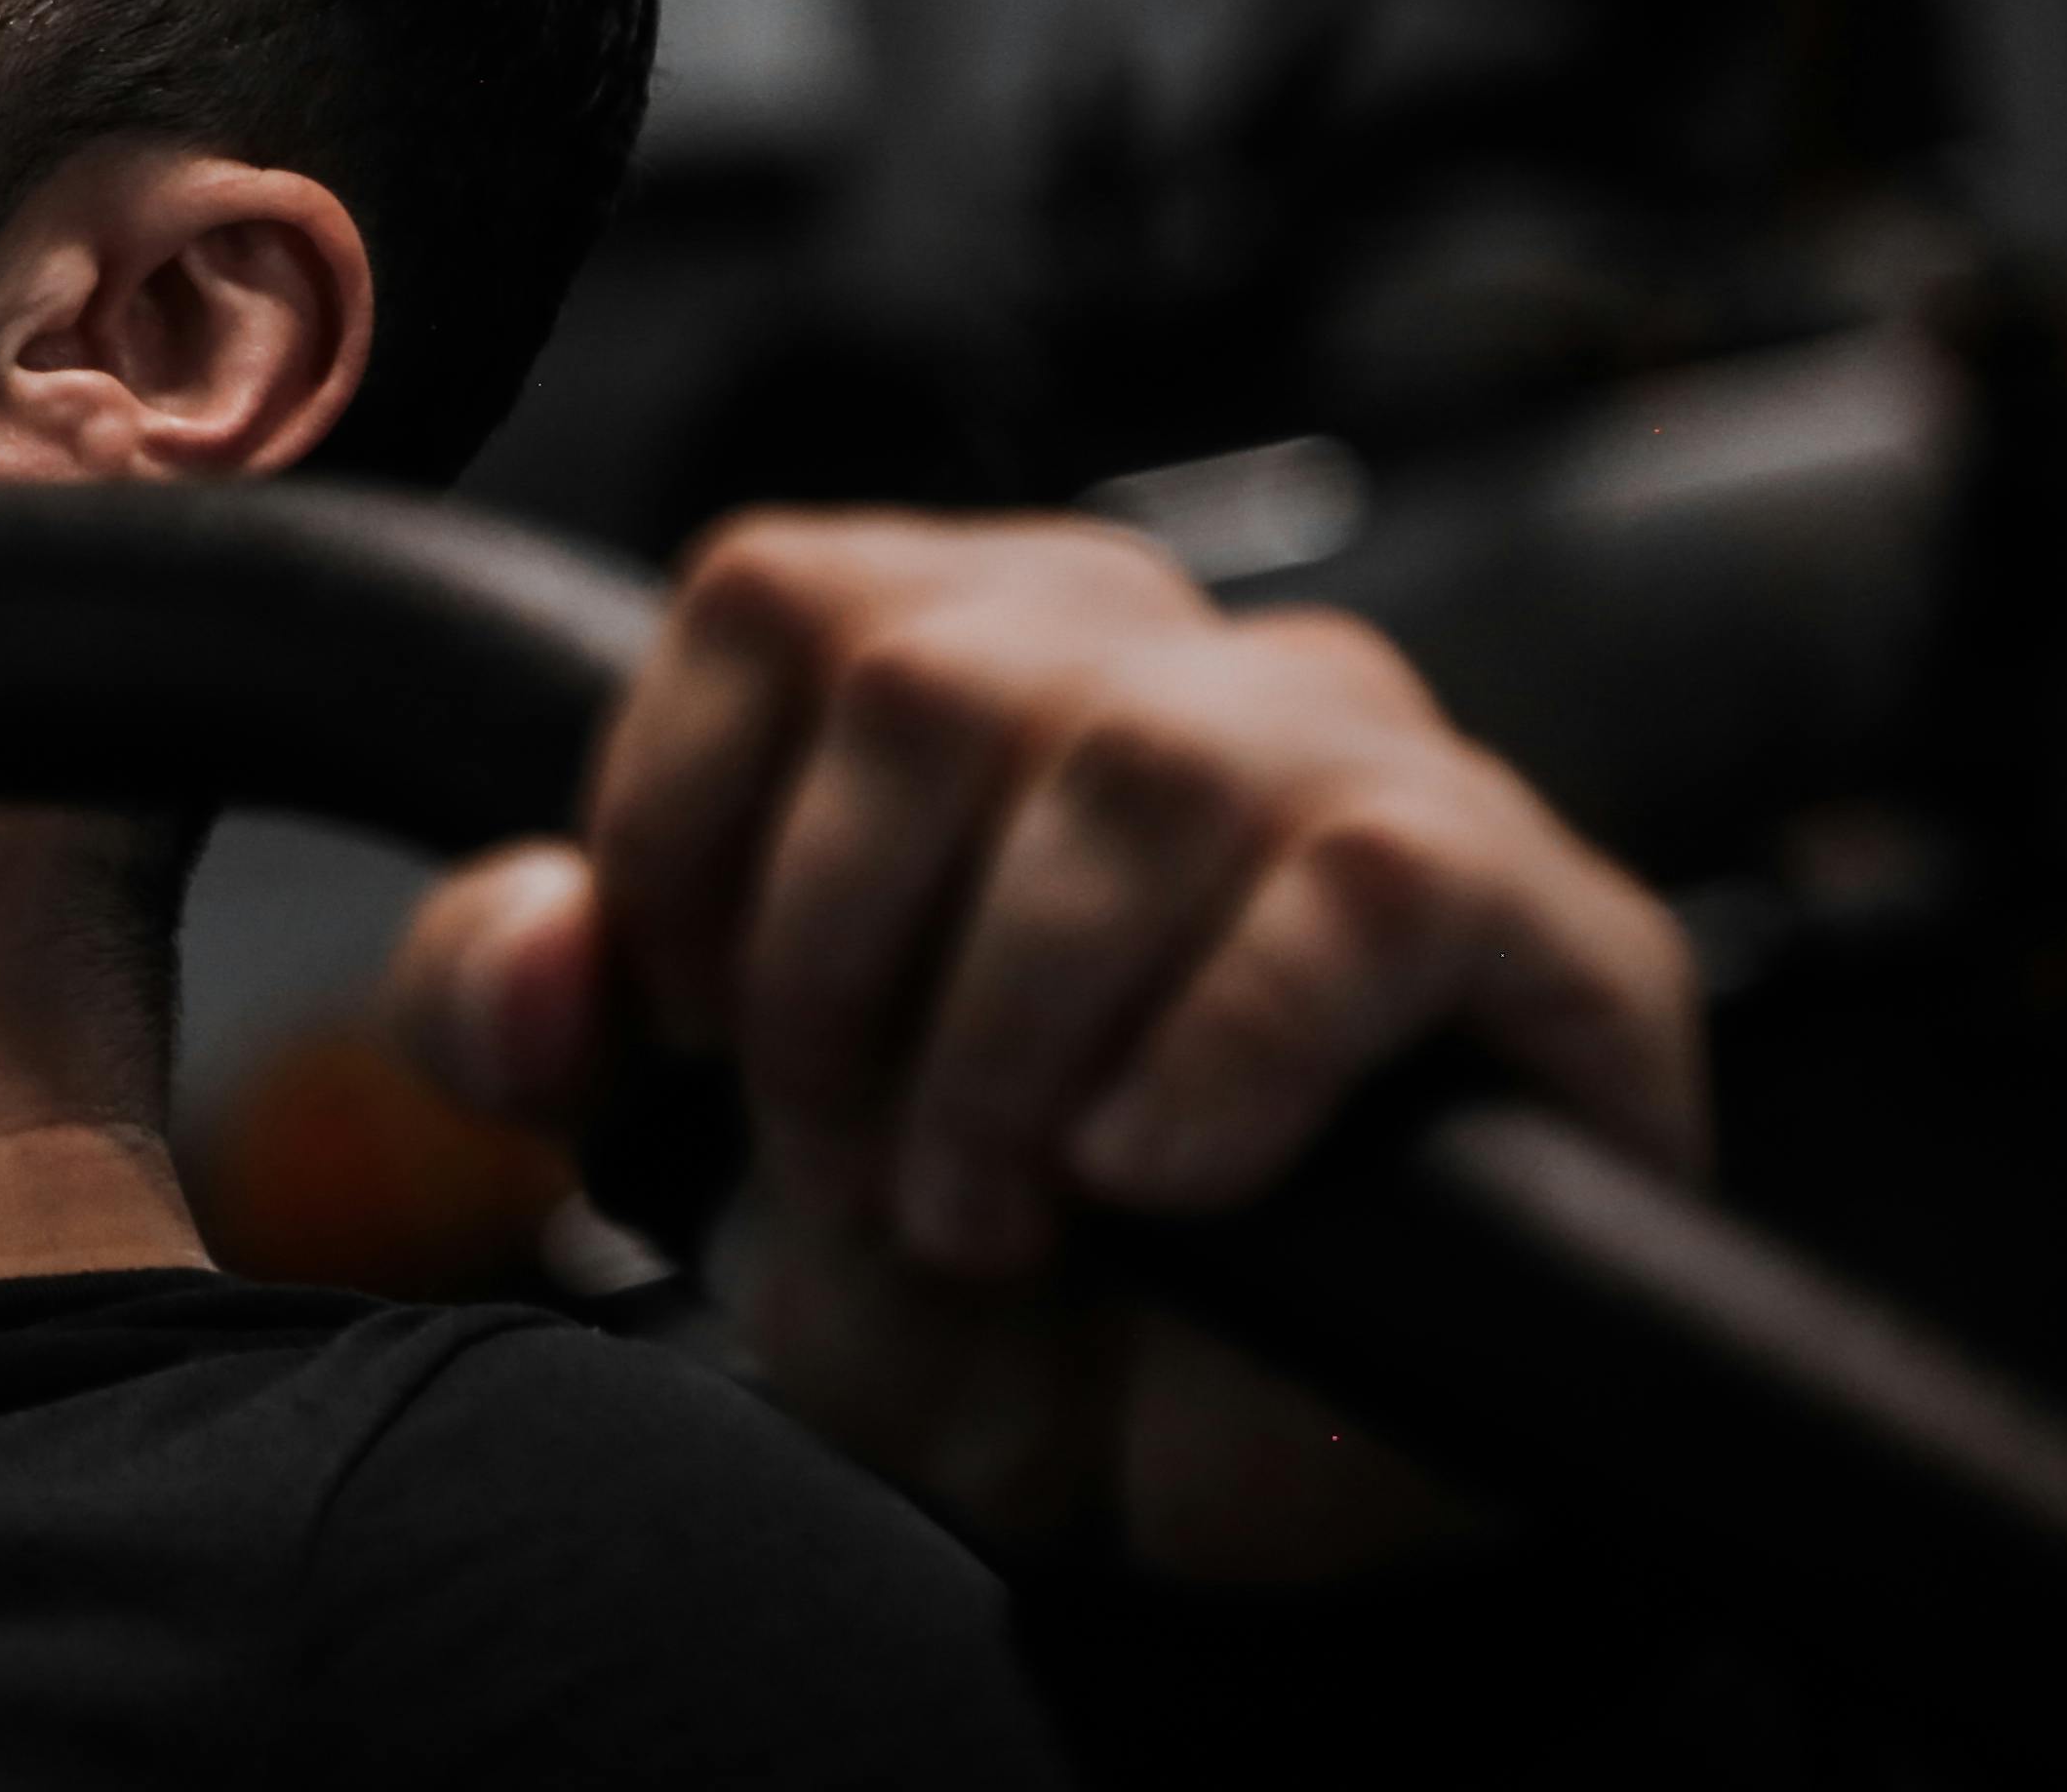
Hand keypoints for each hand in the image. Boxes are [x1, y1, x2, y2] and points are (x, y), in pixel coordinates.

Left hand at [382, 509, 1701, 1576]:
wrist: (1189, 1475)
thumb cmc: (957, 1247)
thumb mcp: (683, 1132)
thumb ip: (529, 1006)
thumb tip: (528, 956)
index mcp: (951, 635)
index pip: (778, 590)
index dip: (688, 820)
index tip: (690, 1023)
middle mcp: (1158, 650)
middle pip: (930, 682)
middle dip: (838, 969)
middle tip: (859, 1165)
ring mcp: (1365, 762)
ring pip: (1142, 769)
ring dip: (1011, 1036)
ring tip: (994, 1214)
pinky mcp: (1538, 913)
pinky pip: (1368, 887)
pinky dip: (1217, 1056)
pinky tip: (1154, 1185)